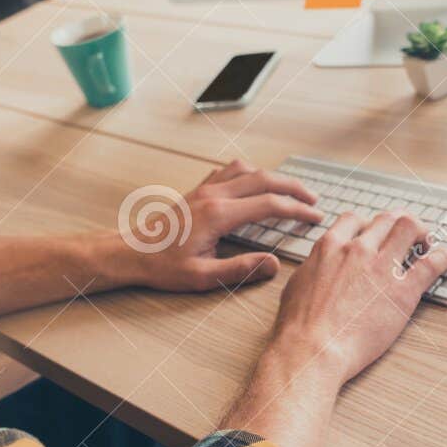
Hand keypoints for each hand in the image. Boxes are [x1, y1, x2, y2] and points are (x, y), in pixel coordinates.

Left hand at [124, 160, 321, 292]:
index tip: (314, 217)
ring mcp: (204, 189)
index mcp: (218, 215)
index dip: (297, 209)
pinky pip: (229, 171)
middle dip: (293, 187)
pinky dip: (249, 173)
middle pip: (264, 179)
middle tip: (313, 200)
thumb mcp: (202, 277)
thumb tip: (274, 264)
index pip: (269, 204)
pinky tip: (254, 184)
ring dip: (272, 177)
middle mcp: (213, 195)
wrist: (131, 253)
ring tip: (289, 190)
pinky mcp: (198, 191)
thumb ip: (240, 270)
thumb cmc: (162, 266)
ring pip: (247, 170)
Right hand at [268, 211, 446, 385]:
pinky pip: (431, 263)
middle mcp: (358, 249)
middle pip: (386, 219)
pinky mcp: (403, 289)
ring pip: (409, 228)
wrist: (313, 349)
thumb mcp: (297, 286)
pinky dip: (444, 255)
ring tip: (427, 240)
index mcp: (330, 247)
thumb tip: (316, 268)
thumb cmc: (299, 326)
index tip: (375, 233)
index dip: (368, 225)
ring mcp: (382, 267)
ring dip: (422, 231)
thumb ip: (313, 269)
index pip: (355, 219)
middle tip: (406, 233)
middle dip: (398, 223)